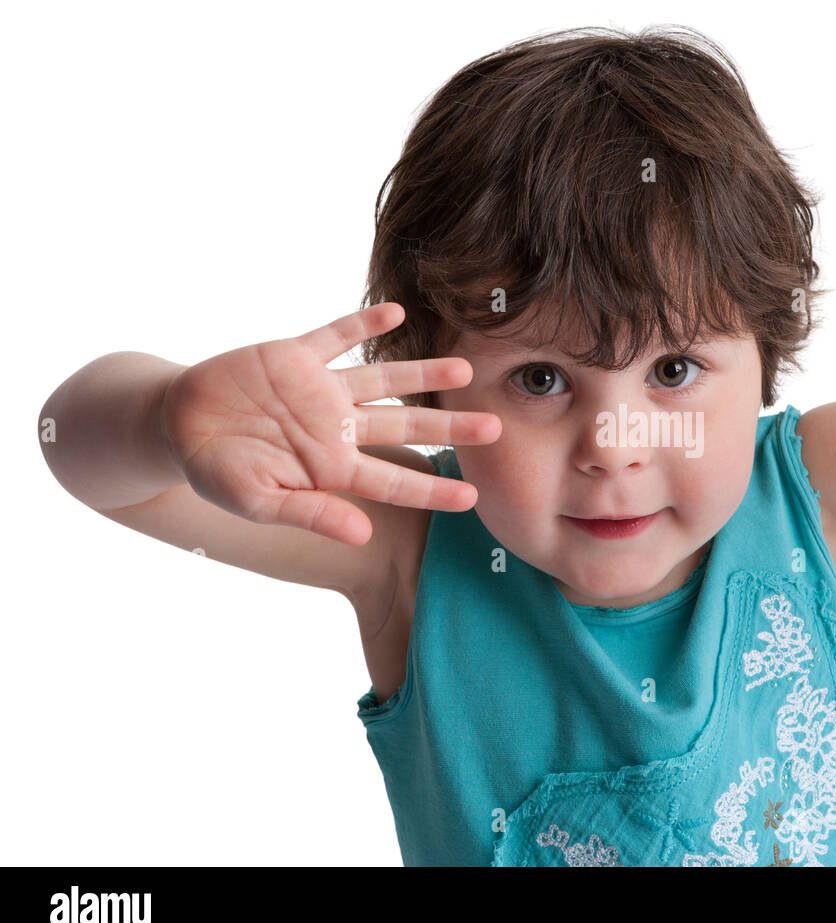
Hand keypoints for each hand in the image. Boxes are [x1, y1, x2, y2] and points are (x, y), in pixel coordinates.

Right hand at [160, 303, 499, 545]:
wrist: (175, 425)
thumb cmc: (216, 472)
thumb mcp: (257, 502)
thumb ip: (311, 513)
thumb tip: (362, 534)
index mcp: (331, 468)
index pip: (394, 482)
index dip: (433, 490)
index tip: (474, 496)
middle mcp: (336, 427)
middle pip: (405, 427)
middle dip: (450, 428)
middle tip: (496, 427)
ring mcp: (319, 390)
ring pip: (382, 379)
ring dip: (422, 373)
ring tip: (464, 368)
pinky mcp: (295, 356)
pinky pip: (335, 336)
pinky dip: (362, 324)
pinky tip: (395, 312)